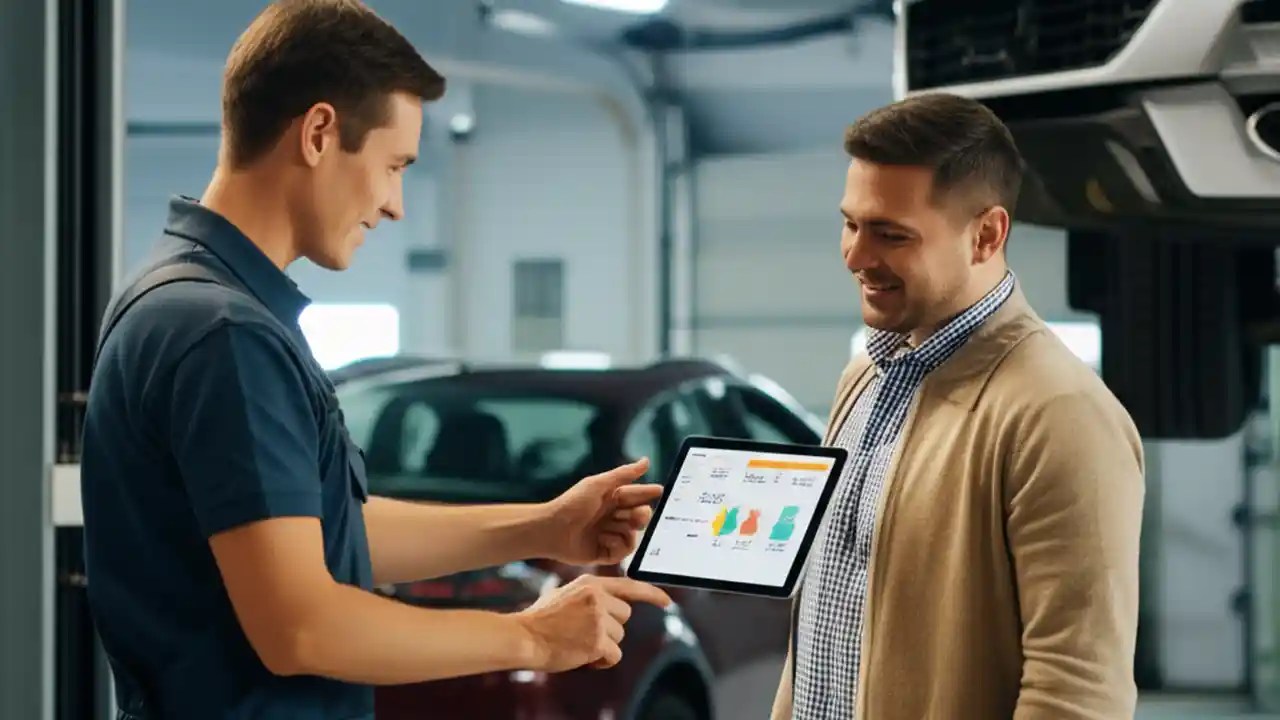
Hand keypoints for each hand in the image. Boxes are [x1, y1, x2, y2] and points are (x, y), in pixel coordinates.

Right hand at [512, 575, 671, 671]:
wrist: (525, 636)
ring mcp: (599, 618)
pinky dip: (602, 661)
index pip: (630, 586)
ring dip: (604, 645)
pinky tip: (583, 657)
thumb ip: (589, 595)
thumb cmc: (541, 620)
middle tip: (584, 633)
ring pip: (619, 636)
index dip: (651, 594)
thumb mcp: (566, 594)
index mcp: (591, 584)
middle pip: (625, 616)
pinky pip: (614, 655)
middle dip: (610, 627)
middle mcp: (598, 597)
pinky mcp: (598, 640)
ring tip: (578, 643)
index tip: (667, 602)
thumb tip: (608, 604)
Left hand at [541, 458, 661, 565]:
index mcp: (612, 498)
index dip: (648, 493)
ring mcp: (609, 535)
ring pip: (633, 535)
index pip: (636, 495)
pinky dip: (617, 546)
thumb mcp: (599, 485)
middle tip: (638, 515)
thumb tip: (646, 461)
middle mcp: (612, 516)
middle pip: (639, 516)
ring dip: (622, 530)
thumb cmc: (572, 503)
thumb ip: (624, 474)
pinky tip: (604, 540)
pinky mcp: (604, 553)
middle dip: (640, 516)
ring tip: (606, 529)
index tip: (661, 490)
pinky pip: (623, 551)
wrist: (551, 529)